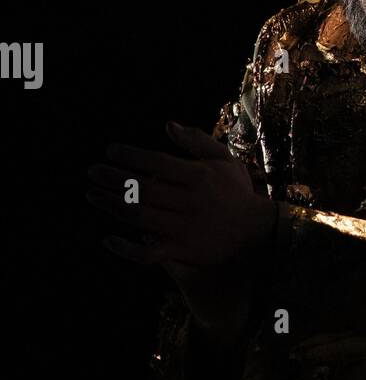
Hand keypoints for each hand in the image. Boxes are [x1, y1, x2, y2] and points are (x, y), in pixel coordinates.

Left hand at [86, 122, 275, 268]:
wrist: (257, 231)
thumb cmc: (236, 192)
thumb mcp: (224, 160)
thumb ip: (197, 141)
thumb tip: (168, 125)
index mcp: (199, 176)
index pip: (155, 162)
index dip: (129, 155)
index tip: (110, 151)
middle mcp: (190, 201)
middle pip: (142, 188)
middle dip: (112, 179)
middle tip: (93, 172)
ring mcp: (184, 228)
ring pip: (139, 216)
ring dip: (111, 205)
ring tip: (93, 195)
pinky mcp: (183, 251)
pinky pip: (148, 254)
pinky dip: (126, 249)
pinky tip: (108, 240)